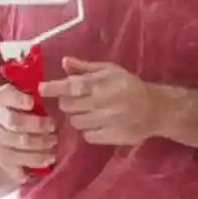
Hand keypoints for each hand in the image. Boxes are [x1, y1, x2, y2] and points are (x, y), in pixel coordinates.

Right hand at [0, 82, 57, 180]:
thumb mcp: (39, 99)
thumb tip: (66, 71)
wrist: (16, 143)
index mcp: (5, 101)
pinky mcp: (4, 160)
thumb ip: (47, 88)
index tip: (32, 102)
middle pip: (14, 121)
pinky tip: (47, 161)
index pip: (4, 96)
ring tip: (55, 145)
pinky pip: (17, 164)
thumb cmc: (35, 115)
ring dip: (40, 144)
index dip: (17, 99)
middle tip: (54, 127)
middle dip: (37, 124)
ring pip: (19, 143)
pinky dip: (35, 163)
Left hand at [40, 57, 167, 145]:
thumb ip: (85, 68)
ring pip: (76, 122)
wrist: (156, 109)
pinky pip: (87, 135)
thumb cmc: (129, 86)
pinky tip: (97, 123)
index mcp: (103, 83)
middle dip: (67, 102)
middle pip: (69, 106)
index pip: (73, 86)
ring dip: (77, 116)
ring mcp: (107, 121)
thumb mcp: (109, 71)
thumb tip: (64, 61)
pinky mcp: (111, 137)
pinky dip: (88, 130)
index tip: (41, 88)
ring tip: (89, 111)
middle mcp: (104, 102)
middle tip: (75, 100)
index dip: (55, 87)